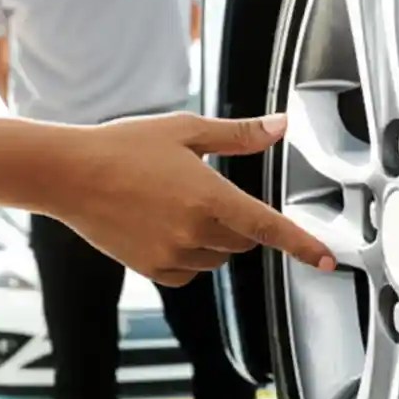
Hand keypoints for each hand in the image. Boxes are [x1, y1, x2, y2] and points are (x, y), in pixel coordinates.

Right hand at [42, 111, 336, 286]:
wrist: (69, 174)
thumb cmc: (125, 146)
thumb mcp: (186, 130)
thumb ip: (239, 134)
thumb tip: (280, 127)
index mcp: (209, 197)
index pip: (269, 227)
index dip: (303, 244)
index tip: (328, 260)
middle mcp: (194, 232)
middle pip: (243, 240)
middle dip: (237, 220)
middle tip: (204, 190)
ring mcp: (172, 255)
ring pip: (217, 256)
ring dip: (213, 238)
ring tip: (175, 204)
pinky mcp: (152, 269)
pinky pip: (189, 271)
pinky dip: (189, 254)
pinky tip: (163, 226)